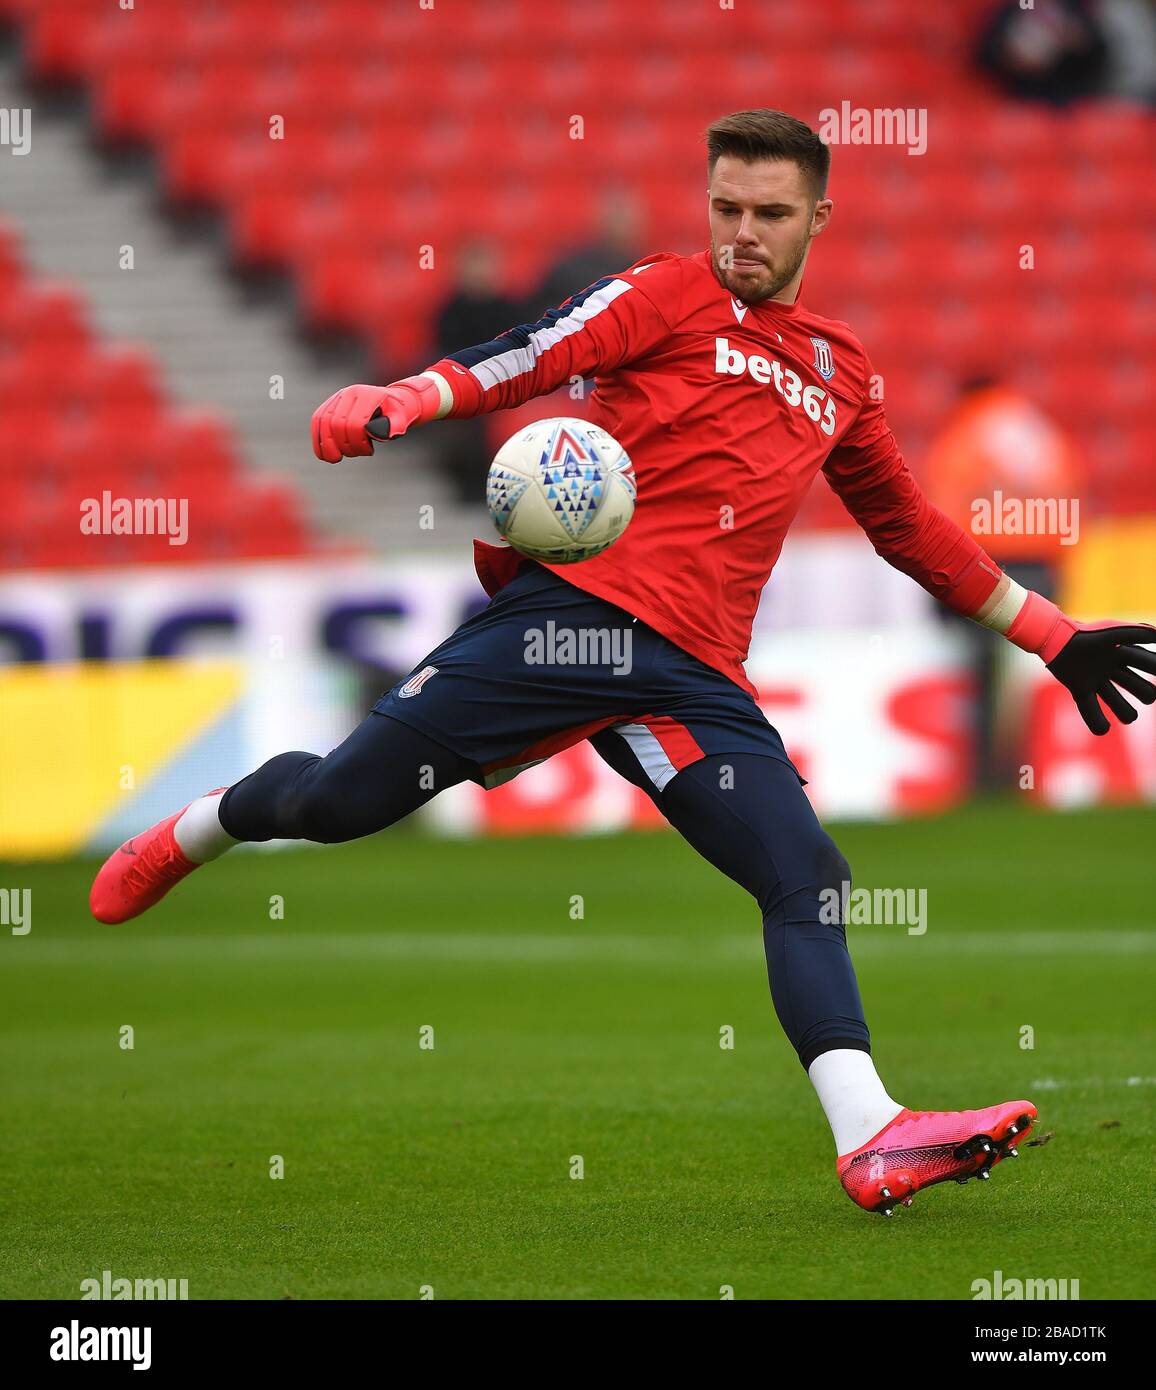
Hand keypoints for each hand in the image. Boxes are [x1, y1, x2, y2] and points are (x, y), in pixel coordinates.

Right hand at [311, 377, 439, 462]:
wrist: (391, 402)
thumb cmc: (396, 414)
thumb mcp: (401, 421)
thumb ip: (393, 427)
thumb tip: (375, 433)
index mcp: (368, 395)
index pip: (355, 423)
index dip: (359, 442)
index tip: (369, 450)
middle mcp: (349, 392)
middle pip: (337, 424)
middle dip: (345, 445)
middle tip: (357, 453)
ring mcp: (337, 397)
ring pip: (323, 423)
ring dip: (328, 446)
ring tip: (337, 459)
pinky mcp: (329, 404)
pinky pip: (317, 421)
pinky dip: (318, 440)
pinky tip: (324, 455)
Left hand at [1046, 622, 1155, 734]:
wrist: (1054, 638)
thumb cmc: (1085, 634)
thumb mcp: (1113, 634)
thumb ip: (1137, 635)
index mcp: (1123, 653)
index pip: (1149, 664)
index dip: (1155, 668)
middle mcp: (1113, 668)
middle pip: (1139, 688)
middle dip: (1145, 693)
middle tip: (1147, 695)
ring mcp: (1096, 679)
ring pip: (1117, 702)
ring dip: (1125, 712)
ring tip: (1128, 717)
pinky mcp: (1079, 688)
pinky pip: (1090, 709)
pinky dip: (1097, 723)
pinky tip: (1104, 728)